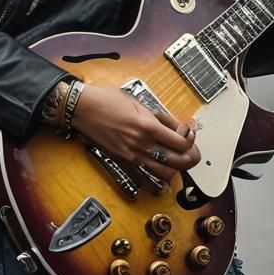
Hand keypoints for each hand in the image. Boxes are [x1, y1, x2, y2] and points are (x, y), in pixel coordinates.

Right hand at [69, 83, 200, 182]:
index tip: (187, 132)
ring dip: (175, 167)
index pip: (181, 144)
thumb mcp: (139, 103)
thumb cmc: (108, 100)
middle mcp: (142, 145)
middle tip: (189, 149)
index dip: (189, 140)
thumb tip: (176, 127)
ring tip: (175, 156)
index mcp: (148, 127)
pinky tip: (158, 161)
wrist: (83, 108)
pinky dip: (157, 171)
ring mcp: (132, 156)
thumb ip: (159, 117)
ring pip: (165, 174)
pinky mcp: (123, 161)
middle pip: (178, 162)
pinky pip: (147, 173)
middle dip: (190, 157)